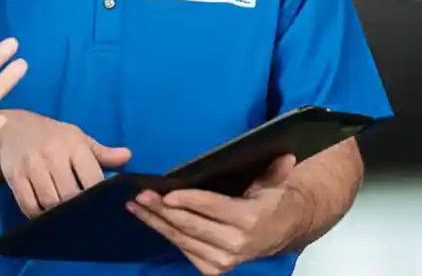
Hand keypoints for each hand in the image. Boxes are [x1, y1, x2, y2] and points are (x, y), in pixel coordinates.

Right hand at [0, 111, 131, 216]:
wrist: (15, 128)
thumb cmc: (54, 136)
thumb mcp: (79, 139)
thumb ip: (103, 153)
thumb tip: (128, 156)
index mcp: (73, 144)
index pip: (91, 177)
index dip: (98, 196)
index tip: (102, 207)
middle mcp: (52, 154)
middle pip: (69, 193)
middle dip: (78, 209)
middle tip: (84, 218)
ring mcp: (31, 166)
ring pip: (49, 201)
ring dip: (58, 214)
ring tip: (66, 219)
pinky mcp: (15, 177)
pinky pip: (28, 204)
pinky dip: (38, 214)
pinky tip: (45, 215)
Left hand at [127, 155, 299, 275]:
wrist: (280, 232)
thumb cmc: (270, 201)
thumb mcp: (274, 183)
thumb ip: (274, 170)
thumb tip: (285, 156)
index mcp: (249, 220)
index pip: (212, 208)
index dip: (188, 200)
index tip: (166, 193)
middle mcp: (235, 244)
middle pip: (190, 225)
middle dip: (162, 210)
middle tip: (141, 195)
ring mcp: (222, 261)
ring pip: (182, 239)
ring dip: (156, 222)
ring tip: (136, 205)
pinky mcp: (212, 269)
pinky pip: (183, 249)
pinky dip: (165, 234)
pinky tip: (150, 219)